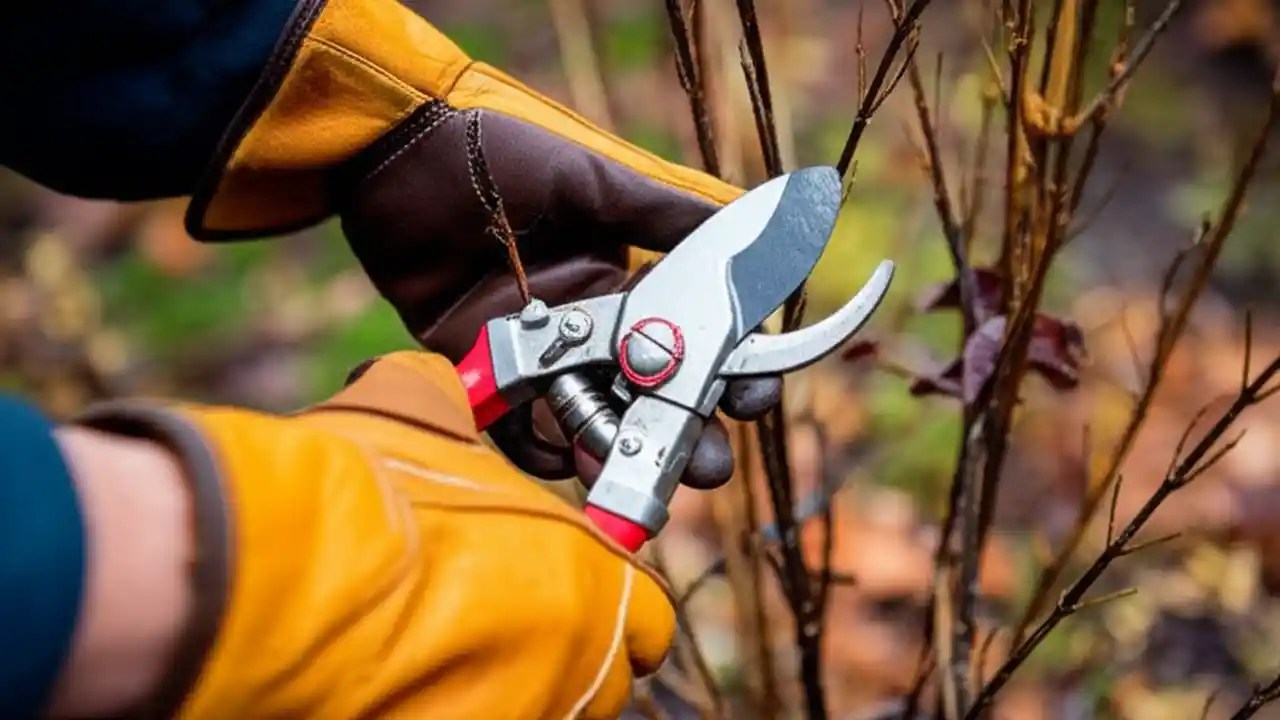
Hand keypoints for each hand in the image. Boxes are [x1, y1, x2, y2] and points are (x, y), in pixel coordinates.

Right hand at [75, 352, 675, 718]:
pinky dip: (461, 707)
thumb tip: (449, 385)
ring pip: (545, 709)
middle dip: (563, 647)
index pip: (647, 614)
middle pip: (601, 674)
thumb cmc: (362, 497)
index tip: (571, 589)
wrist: (279, 581)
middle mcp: (576, 664)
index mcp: (591, 579)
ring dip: (514, 683)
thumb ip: (461, 404)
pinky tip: (413, 681)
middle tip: (499, 617)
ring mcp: (523, 716)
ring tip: (450, 650)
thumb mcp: (420, 411)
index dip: (609, 597)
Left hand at [184, 0, 779, 485]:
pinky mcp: (484, 370)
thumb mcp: (591, 179)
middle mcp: (591, 326)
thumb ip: (663, 213)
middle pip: (648, 394)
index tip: (750, 398)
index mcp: (626, 281)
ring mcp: (539, 353)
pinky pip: (520, 424)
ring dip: (615, 451)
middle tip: (704, 465)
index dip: (726, 371)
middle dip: (680, 432)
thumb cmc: (498, 152)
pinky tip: (563, 462)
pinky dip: (541, 449)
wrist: (399, 159)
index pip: (691, 338)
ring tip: (632, 480)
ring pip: (591, 417)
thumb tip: (755, 221)